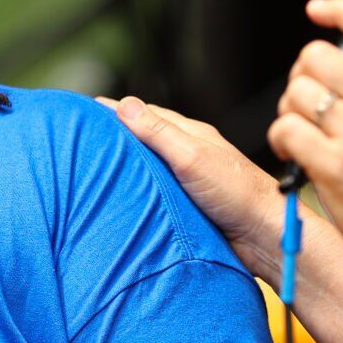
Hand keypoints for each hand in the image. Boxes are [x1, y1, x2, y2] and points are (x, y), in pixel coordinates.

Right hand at [97, 95, 285, 279]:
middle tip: (79, 141)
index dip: (115, 114)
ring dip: (124, 170)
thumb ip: (159, 132)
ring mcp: (186, 183)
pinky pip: (152, 196)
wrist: (263, 237)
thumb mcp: (192, 156)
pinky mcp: (184, 209)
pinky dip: (135, 194)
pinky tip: (119, 201)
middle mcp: (187, 156)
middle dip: (115, 140)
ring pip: (147, 171)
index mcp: (190, 135)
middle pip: (143, 143)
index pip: (145, 116)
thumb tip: (124, 104)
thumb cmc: (237, 193)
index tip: (85, 112)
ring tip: (90, 172)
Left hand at [267, 0, 342, 287]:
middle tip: (306, 102)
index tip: (318, 10)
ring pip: (296, 92)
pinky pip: (285, 130)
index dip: (340, 8)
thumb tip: (337, 71)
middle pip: (317, 55)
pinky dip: (280, 140)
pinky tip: (292, 155)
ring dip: (288, 111)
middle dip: (301, 75)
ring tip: (300, 135)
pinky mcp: (331, 166)